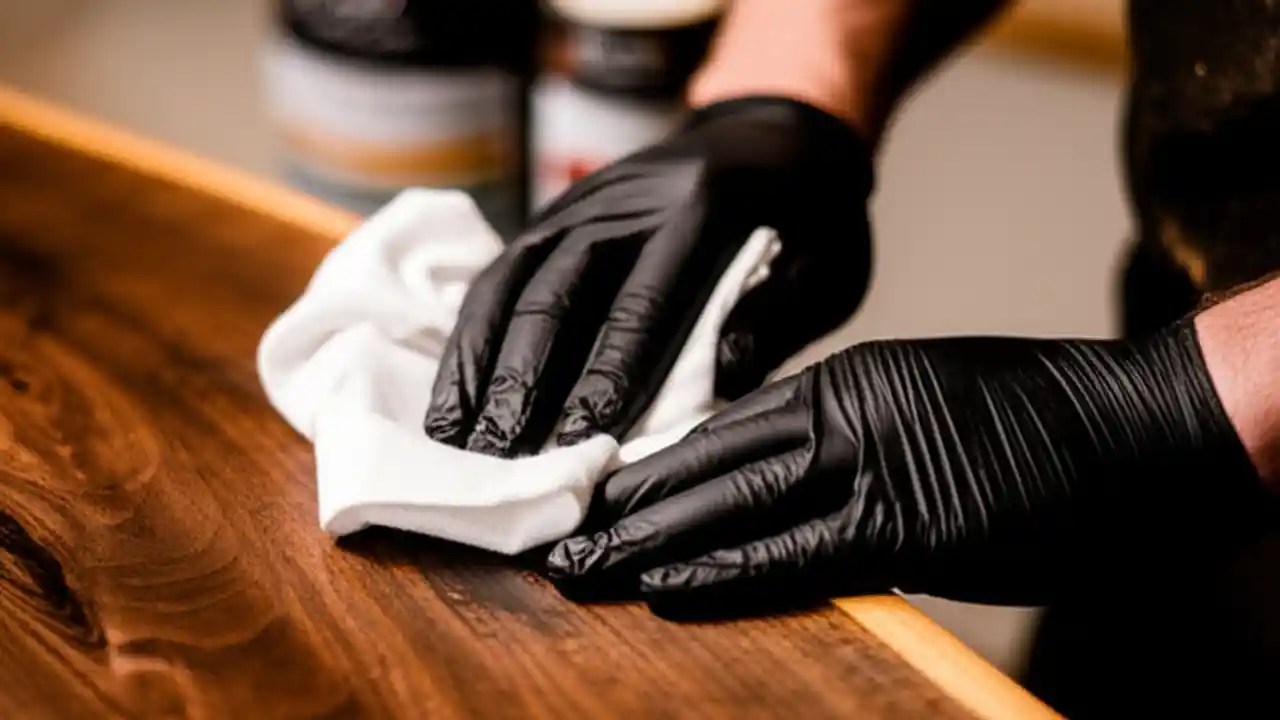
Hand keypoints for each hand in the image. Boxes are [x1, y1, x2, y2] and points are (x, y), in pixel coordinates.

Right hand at [424, 97, 872, 456]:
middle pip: (558, 293)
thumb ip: (780, 316)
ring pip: (512, 283)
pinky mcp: (555, 214)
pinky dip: (470, 338)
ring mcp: (581, 202)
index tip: (582, 445)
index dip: (609, 378)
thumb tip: (723, 377)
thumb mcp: (830, 266)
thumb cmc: (812, 219)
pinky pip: (500, 274)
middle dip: (522, 384)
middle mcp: (626, 200)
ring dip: (478, 365)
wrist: (775, 133)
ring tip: (454, 440)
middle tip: (496, 462)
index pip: (644, 303)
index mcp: (702, 209)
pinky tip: (455, 393)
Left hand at [546, 320, 1271, 611]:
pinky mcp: (910, 523)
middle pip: (712, 461)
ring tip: (583, 566)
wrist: (1133, 428)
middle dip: (629, 503)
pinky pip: (796, 551)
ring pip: (735, 503)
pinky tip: (667, 585)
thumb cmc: (1036, 420)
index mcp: (851, 380)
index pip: (727, 425)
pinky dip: (726, 569)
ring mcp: (877, 465)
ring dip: (653, 538)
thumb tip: (785, 472)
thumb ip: (853, 433)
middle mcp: (849, 412)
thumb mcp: (925, 404)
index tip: (601, 489)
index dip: (658, 463)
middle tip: (557, 533)